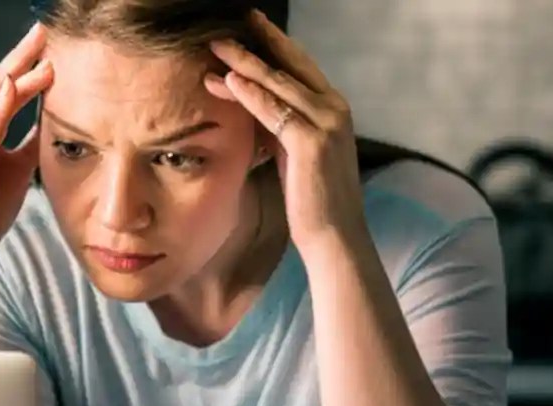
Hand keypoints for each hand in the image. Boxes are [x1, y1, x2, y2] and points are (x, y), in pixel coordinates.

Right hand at [0, 23, 53, 257]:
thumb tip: (55, 115)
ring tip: (42, 60)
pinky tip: (11, 92)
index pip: (2, 89)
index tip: (49, 42)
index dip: (25, 64)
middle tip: (43, 30)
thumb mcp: (20, 166)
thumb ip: (32, 139)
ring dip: (15, 79)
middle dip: (18, 57)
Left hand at [205, 11, 369, 251]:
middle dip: (260, 41)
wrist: (333, 234)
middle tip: (232, 22)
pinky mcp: (312, 142)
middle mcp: (335, 108)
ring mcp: (327, 122)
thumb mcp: (292, 151)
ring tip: (217, 45)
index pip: (299, 67)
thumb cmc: (311, 198)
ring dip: (245, 62)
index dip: (274, 46)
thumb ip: (275, 124)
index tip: (248, 28)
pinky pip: (274, 110)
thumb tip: (246, 100)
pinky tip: (229, 80)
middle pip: (291, 65)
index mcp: (333, 108)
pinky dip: (251, 94)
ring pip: (279, 83)